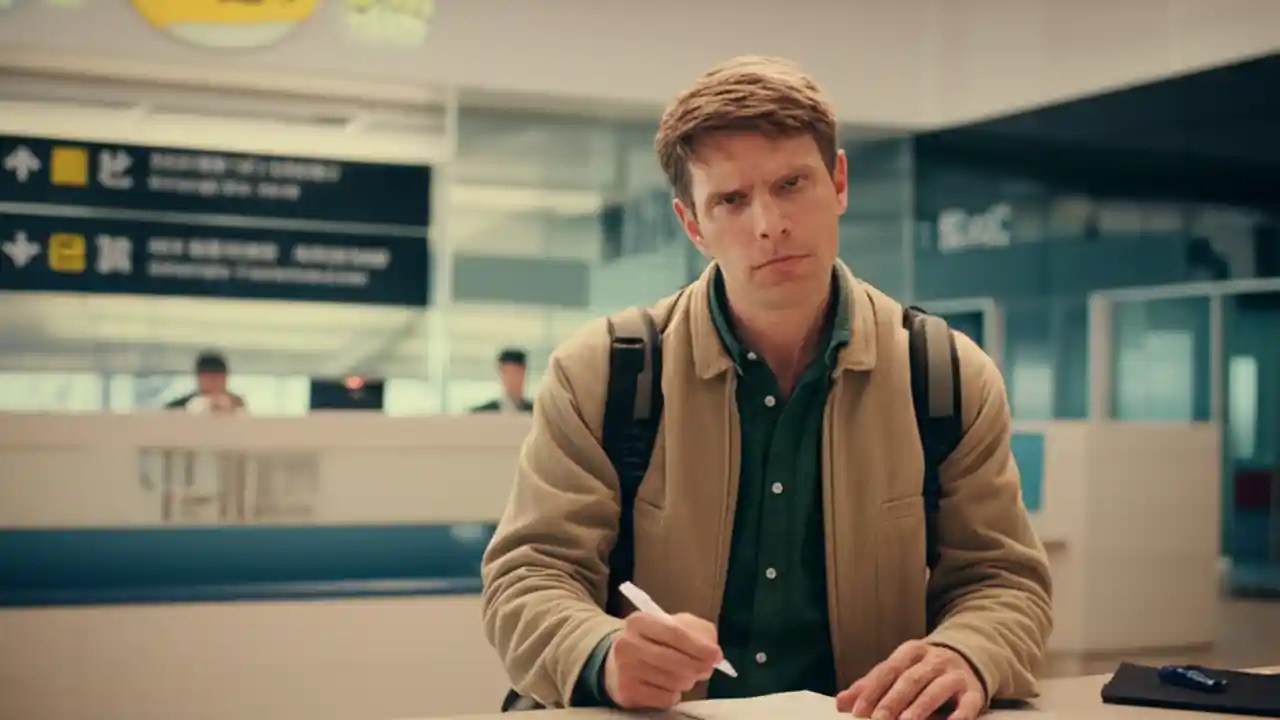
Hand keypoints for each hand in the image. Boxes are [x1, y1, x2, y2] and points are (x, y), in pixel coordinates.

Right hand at [603, 611, 722, 709]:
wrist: (614, 660)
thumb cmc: (651, 640)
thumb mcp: (670, 625)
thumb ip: (696, 630)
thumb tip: (713, 651)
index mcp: (639, 621)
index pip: (675, 634)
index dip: (699, 646)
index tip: (717, 655)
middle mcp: (627, 644)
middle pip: (676, 661)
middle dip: (699, 667)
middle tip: (707, 669)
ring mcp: (625, 670)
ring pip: (674, 682)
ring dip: (687, 681)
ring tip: (684, 675)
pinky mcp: (627, 693)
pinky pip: (666, 699)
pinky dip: (673, 695)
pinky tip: (667, 686)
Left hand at [836, 641, 983, 719]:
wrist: (969, 658)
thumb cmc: (924, 670)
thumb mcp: (899, 671)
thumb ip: (871, 686)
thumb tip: (841, 702)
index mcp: (911, 651)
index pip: (888, 670)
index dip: (872, 691)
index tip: (858, 711)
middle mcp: (934, 659)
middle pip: (910, 679)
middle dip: (893, 700)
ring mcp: (955, 673)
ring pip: (936, 689)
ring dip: (920, 707)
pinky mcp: (974, 690)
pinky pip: (968, 703)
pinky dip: (960, 715)